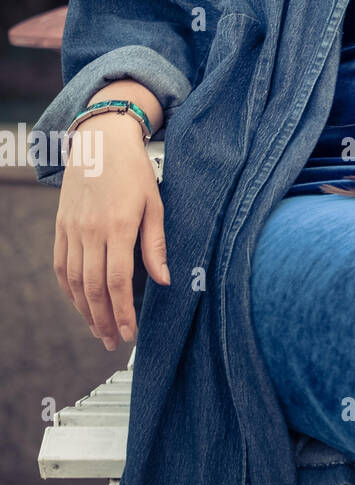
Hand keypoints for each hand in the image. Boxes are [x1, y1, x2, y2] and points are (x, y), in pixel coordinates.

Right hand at [54, 116, 170, 350]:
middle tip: (112, 342)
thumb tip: (165, 281)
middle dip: (103, 320)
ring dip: (84, 311)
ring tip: (97, 330)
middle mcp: (91, 231)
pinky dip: (68, 290)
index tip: (129, 333)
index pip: (118, 281)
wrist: (101, 142)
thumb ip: (156, 244)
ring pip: (73, 282)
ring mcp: (72, 230)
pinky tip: (79, 304)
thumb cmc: (135, 171)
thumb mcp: (155, 204)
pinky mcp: (61, 227)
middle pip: (93, 288)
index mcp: (119, 227)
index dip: (123, 312)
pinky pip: (60, 266)